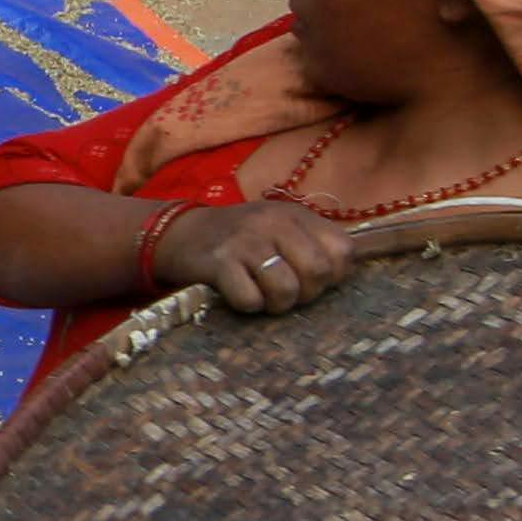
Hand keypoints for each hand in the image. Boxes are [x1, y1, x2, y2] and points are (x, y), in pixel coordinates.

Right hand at [159, 198, 359, 316]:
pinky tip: (238, 293)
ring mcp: (246, 241)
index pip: (343, 250)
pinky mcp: (219, 262)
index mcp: (295, 215)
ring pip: (286, 289)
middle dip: (306, 293)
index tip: (310, 278)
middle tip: (285, 292)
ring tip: (262, 295)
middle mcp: (274, 223)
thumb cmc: (238, 239)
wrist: (178, 234)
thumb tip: (343, 272)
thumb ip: (311, 243)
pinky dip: (247, 305)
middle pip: (318, 272)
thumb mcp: (277, 228)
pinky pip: (250, 299)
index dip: (334, 274)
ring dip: (276, 304)